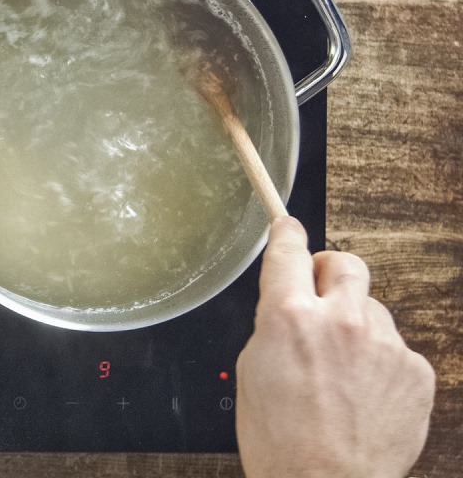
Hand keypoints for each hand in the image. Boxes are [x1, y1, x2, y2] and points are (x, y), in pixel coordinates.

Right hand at [236, 216, 434, 477]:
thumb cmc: (281, 441)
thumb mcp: (252, 372)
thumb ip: (274, 327)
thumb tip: (289, 308)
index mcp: (288, 317)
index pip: (289, 251)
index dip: (287, 233)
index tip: (288, 226)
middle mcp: (340, 321)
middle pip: (345, 262)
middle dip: (331, 272)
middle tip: (321, 297)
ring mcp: (384, 345)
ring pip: (371, 310)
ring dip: (356, 328)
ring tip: (341, 373)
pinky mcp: (416, 371)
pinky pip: (396, 349)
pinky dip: (380, 365)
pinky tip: (364, 395)